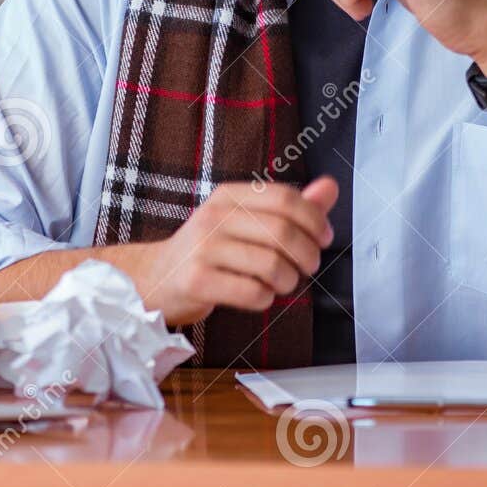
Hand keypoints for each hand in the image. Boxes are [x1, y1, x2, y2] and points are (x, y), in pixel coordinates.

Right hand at [130, 177, 338, 325]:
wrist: (156, 278)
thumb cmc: (210, 250)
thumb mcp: (246, 220)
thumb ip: (290, 206)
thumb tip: (330, 187)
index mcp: (228, 195)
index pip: (285, 198)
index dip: (315, 220)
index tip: (324, 238)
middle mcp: (214, 217)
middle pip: (283, 233)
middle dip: (308, 256)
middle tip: (307, 267)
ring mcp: (203, 249)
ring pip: (272, 266)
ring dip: (288, 281)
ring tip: (281, 283)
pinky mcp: (197, 281)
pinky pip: (252, 293)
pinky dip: (265, 299)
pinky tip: (257, 295)